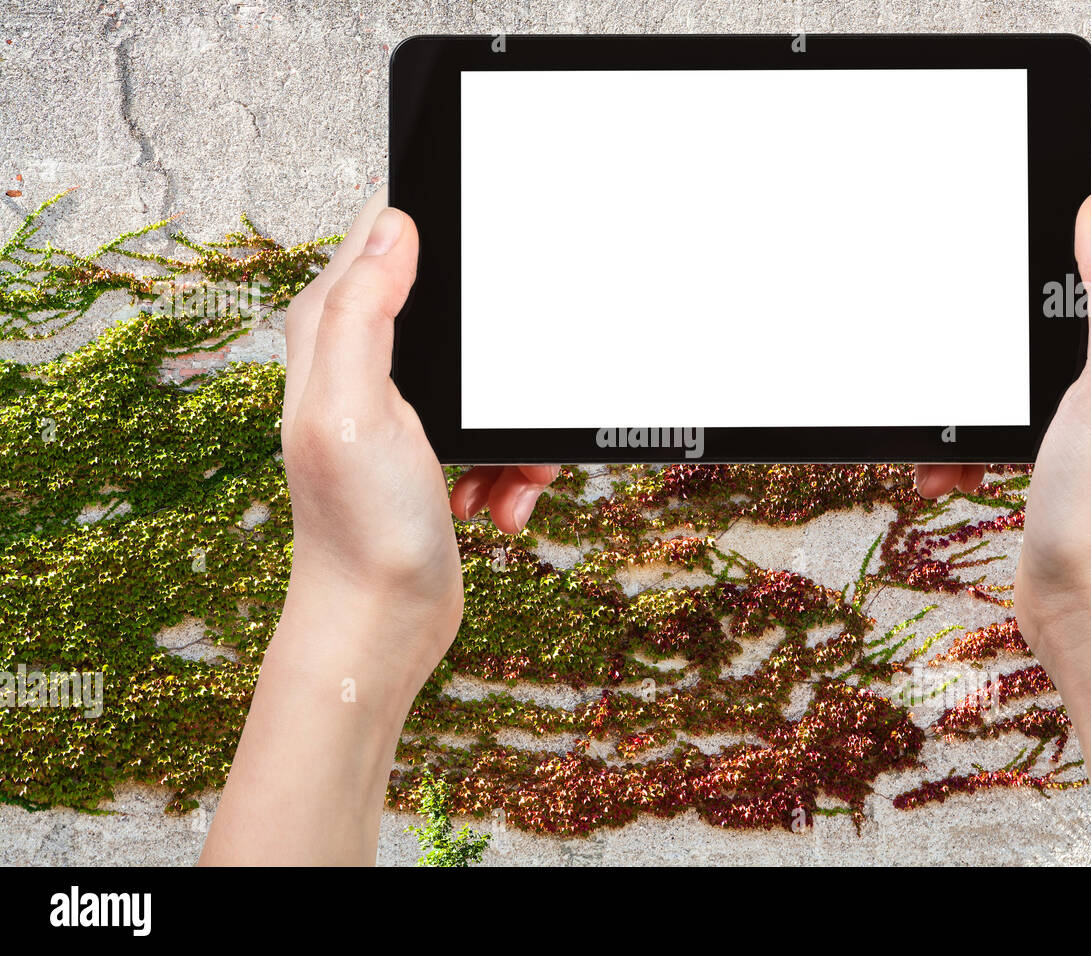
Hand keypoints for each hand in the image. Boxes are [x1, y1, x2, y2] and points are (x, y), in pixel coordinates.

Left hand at [279, 189, 556, 687]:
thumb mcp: (356, 406)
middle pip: (459, 310)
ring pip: (492, 378)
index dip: (438, 234)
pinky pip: (499, 432)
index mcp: (330, 331)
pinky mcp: (437, 449)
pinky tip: (500, 502)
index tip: (489, 262)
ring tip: (507, 475)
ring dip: (514, 428)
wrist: (382, 622)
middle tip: (507, 408)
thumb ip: (362, 310)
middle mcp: (360, 359)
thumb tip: (392, 223)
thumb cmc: (360, 528)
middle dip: (501, 359)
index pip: (383, 234)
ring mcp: (402, 407)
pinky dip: (513, 467)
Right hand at [915, 177, 1090, 670]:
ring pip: (1019, 353)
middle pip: (1059, 287)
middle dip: (1003, 314)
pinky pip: (1003, 410)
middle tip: (975, 340)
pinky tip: (957, 465)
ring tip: (961, 426)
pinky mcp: (1064, 439)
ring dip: (979, 387)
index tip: (1008, 229)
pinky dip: (973, 435)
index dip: (1066, 217)